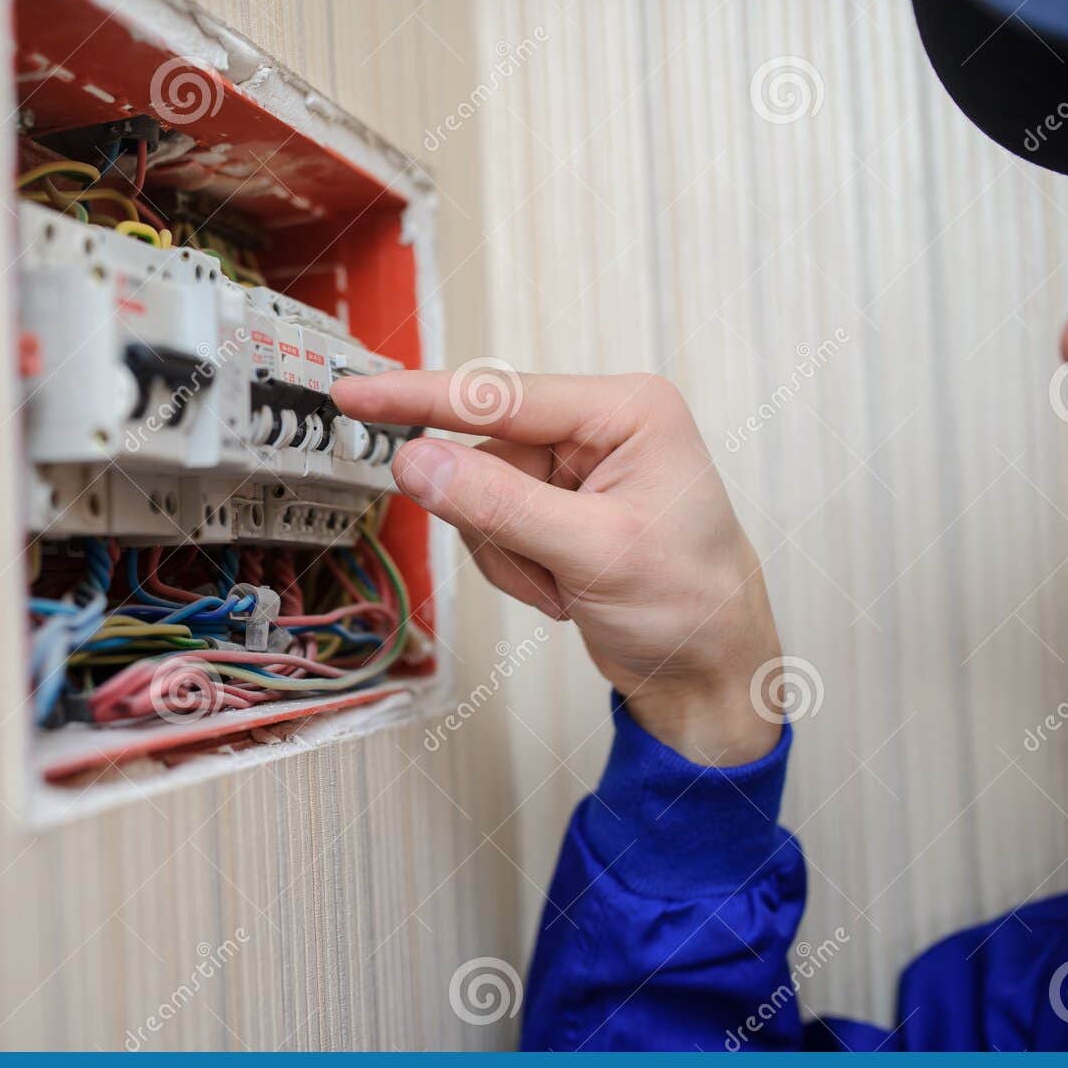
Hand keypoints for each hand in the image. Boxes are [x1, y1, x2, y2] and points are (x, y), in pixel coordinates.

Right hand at [330, 369, 782, 764]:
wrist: (710, 673)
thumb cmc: (692, 604)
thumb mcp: (594, 553)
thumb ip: (499, 503)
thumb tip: (416, 462)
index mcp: (626, 410)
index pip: (501, 395)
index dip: (420, 398)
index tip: (356, 395)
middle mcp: (598, 428)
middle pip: (484, 455)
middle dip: (502, 526)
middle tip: (549, 570)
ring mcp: (573, 471)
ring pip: (477, 498)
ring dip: (511, 557)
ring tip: (570, 587)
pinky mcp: (554, 508)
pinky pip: (489, 528)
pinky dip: (516, 571)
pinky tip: (566, 590)